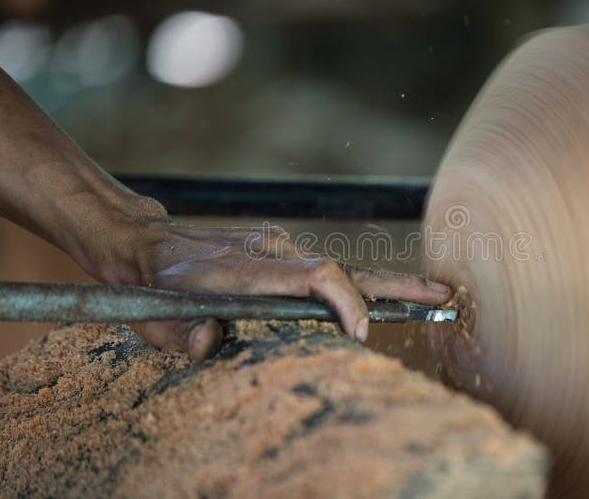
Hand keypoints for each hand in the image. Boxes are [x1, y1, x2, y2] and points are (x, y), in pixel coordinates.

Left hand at [127, 222, 450, 362]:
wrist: (145, 245)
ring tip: (432, 297)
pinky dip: (362, 286)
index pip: (316, 277)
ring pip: (344, 269)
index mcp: (247, 269)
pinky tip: (385, 297)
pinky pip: (330, 272)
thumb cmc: (152, 286)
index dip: (346, 302)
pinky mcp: (282, 256)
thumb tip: (211, 344)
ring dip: (390, 286)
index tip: (362, 333)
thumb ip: (180, 335)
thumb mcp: (154, 317)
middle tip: (443, 296)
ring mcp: (280, 251)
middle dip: (397, 286)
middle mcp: (272, 254)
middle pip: (346, 269)